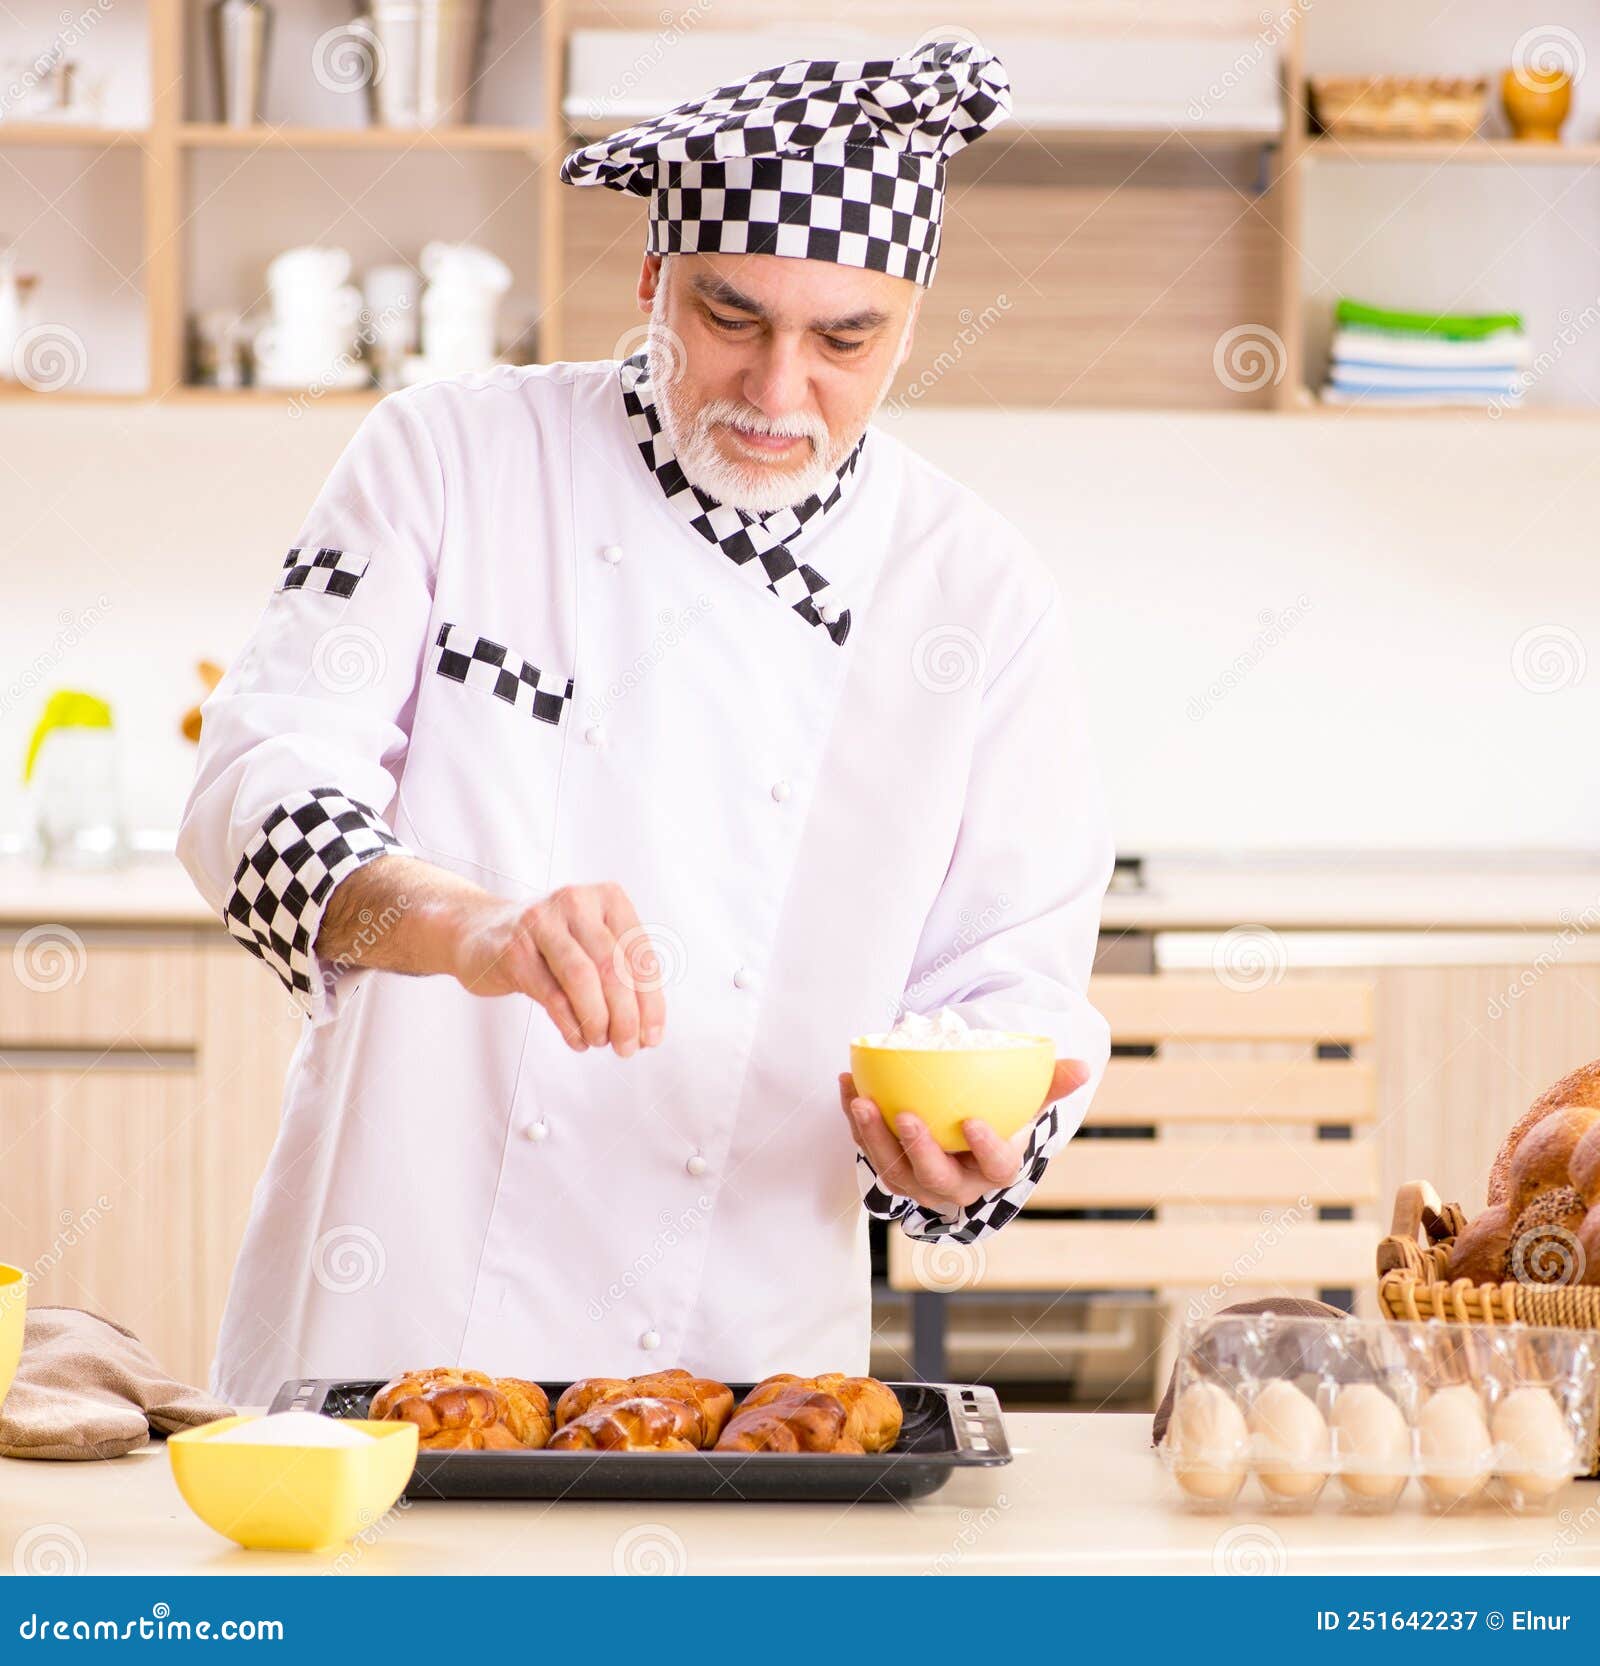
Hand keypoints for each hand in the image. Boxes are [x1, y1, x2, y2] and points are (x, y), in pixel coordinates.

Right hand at [450, 882, 665, 1055]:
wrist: (480, 933)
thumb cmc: (550, 945)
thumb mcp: (591, 945)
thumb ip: (622, 977)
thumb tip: (646, 1031)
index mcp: (607, 897)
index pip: (640, 954)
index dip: (651, 1001)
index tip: (652, 1036)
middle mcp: (576, 901)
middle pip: (613, 967)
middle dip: (626, 1016)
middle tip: (628, 1048)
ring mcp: (540, 922)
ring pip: (582, 978)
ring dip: (598, 1020)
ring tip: (601, 1042)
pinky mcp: (513, 949)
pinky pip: (550, 994)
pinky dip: (570, 1024)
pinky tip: (578, 1040)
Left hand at [837, 1059, 1089, 1215]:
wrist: (961, 1133)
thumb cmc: (998, 1116)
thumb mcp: (1024, 1103)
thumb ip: (1049, 1085)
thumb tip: (1083, 1067)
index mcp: (992, 1172)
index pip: (995, 1168)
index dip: (984, 1149)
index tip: (972, 1121)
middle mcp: (953, 1185)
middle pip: (934, 1178)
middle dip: (917, 1150)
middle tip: (905, 1116)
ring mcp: (916, 1181)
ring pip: (892, 1169)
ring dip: (873, 1136)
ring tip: (863, 1100)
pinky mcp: (888, 1165)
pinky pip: (867, 1145)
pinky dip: (854, 1118)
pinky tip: (849, 1084)